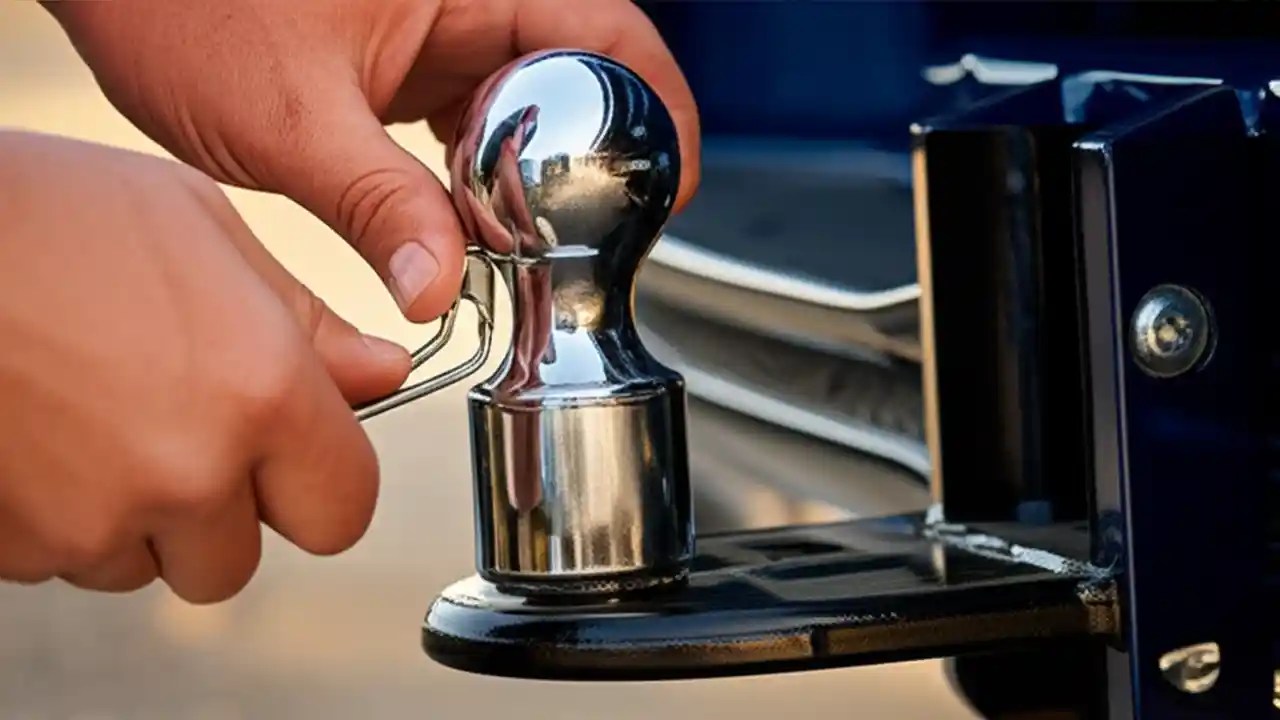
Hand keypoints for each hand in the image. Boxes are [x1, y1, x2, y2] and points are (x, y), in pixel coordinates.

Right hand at [0, 131, 409, 602]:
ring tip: (94, 415)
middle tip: (177, 429)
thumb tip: (382, 373)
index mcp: (260, 391)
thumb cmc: (43, 215)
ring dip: (135, 517)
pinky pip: (67, 561)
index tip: (294, 458)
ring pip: (147, 566)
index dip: (320, 485)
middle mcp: (189, 470)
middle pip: (239, 559)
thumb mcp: (203, 230)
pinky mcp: (17, 547)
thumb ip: (309, 323)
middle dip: (221, 514)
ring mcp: (94, 520)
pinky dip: (62, 518)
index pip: (344, 510)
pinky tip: (46, 435)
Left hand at [44, 0, 700, 322]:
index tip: (663, 194)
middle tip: (596, 234)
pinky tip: (476, 215)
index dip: (656, 116)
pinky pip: (484, 112)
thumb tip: (438, 292)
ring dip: (542, 170)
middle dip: (598, 158)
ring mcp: (443, 21)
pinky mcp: (412, 52)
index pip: (609, 34)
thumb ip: (377, 206)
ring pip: (537, 100)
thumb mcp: (291, 119)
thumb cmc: (181, 0)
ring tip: (536, 235)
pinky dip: (491, 168)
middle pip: (586, 73)